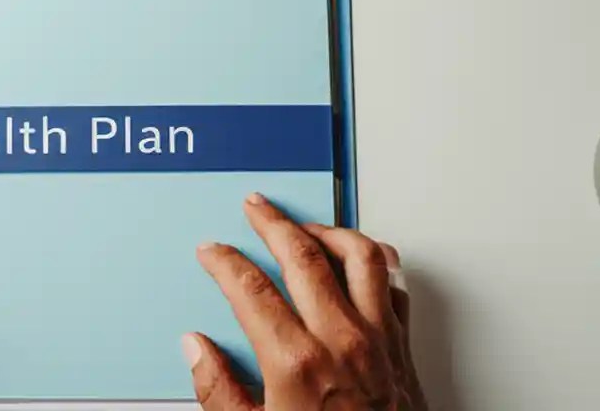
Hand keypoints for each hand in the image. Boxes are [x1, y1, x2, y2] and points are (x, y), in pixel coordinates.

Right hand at [186, 194, 426, 410]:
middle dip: (273, 223)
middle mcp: (341, 339)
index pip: (250, 287)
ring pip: (359, 255)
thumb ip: (219, 391)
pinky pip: (396, 285)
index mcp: (296, 362)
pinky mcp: (404, 348)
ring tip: (307, 224)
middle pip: (302, 255)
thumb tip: (196, 349)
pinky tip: (361, 256)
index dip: (225, 261)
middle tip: (256, 207)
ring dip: (328, 230)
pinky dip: (378, 261)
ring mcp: (378, 339)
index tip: (212, 252)